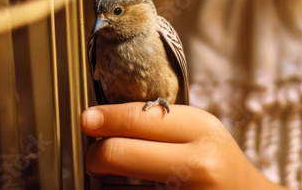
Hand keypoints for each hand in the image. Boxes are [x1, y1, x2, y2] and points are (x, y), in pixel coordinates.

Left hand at [82, 103, 283, 188]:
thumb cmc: (215, 159)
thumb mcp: (197, 130)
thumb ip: (156, 121)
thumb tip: (98, 118)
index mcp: (200, 129)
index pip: (135, 118)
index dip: (102, 119)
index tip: (86, 120)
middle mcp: (196, 164)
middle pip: (116, 154)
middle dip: (95, 155)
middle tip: (95, 156)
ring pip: (117, 189)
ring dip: (105, 183)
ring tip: (115, 177)